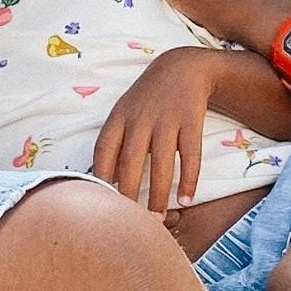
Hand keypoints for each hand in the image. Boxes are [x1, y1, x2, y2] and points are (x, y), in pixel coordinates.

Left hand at [91, 46, 224, 216]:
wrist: (182, 67)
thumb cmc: (146, 99)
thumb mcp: (123, 113)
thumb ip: (112, 144)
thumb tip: (102, 184)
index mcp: (119, 118)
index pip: (103, 150)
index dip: (100, 178)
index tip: (100, 204)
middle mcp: (140, 119)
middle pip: (130, 161)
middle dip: (128, 194)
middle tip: (129, 223)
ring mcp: (167, 119)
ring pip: (161, 162)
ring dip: (158, 194)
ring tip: (157, 219)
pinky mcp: (191, 122)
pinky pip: (190, 155)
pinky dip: (189, 179)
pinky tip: (185, 199)